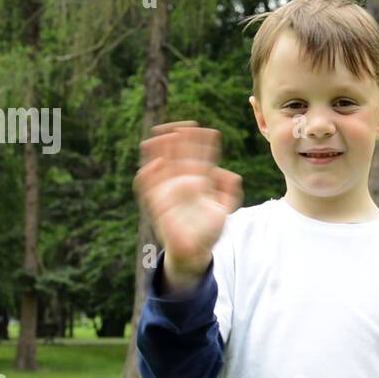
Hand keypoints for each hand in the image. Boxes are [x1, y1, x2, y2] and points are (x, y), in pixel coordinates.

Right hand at [133, 121, 242, 290]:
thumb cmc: (209, 230)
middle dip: (181, 140)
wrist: (194, 251)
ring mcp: (168, 190)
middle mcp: (183, 181)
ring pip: (162, 163)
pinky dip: (149, 174)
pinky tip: (155, 164)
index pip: (201, 157)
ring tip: (165, 135)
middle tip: (185, 126)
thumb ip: (231, 192)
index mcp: (200, 181)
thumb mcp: (225, 210)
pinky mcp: (156, 202)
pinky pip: (147, 185)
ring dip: (162, 149)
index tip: (210, 132)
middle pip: (180, 155)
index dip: (203, 144)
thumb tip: (231, 175)